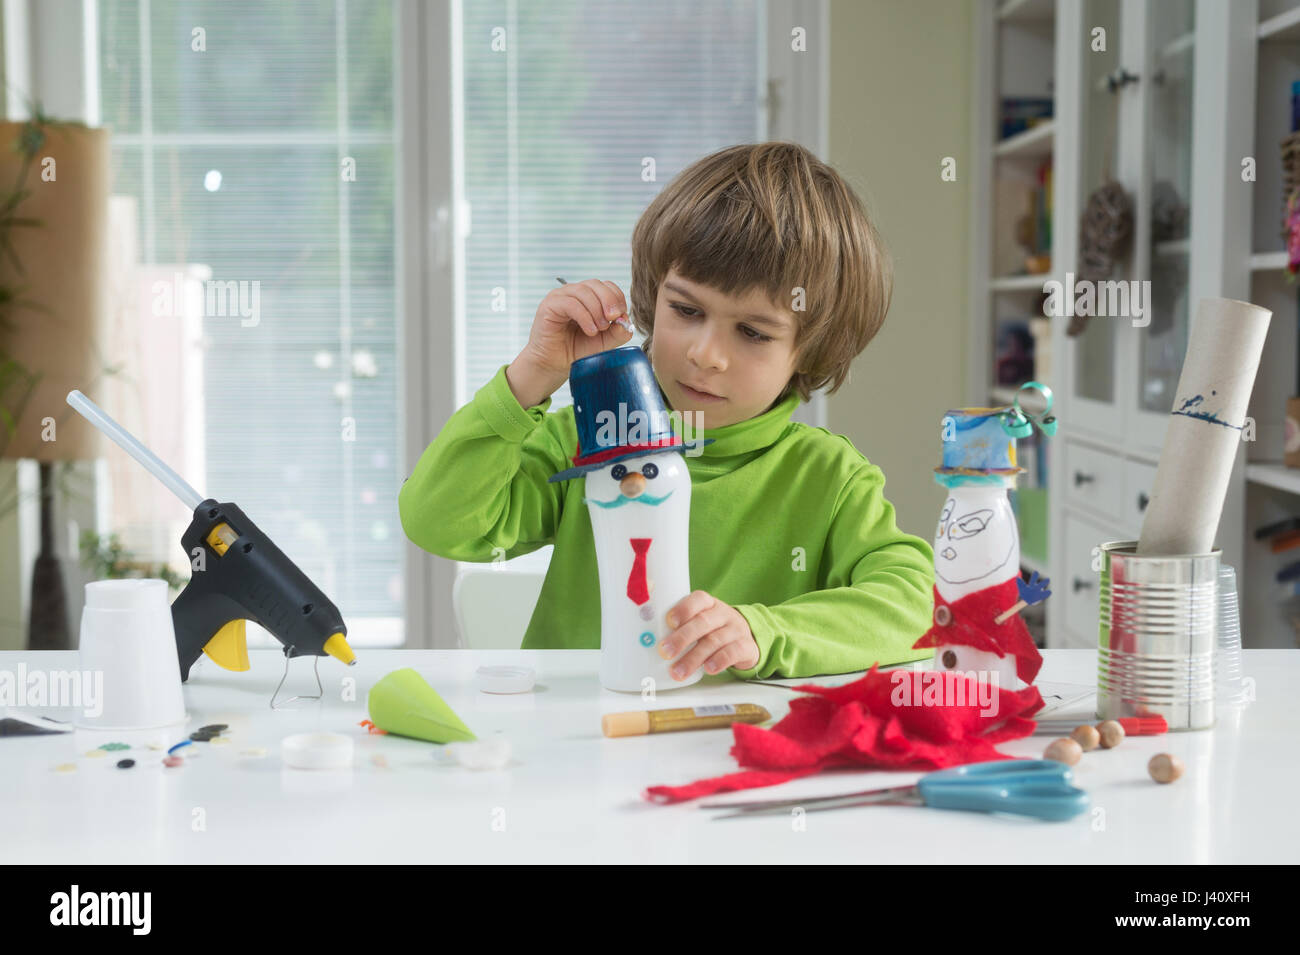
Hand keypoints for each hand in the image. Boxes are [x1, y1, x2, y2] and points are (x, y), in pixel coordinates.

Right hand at [512, 279, 634, 399]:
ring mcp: (560, 297)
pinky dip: (585, 317)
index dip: (616, 297)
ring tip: (599, 329)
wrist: (554, 364)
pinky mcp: (549, 305)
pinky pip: (571, 303)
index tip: (620, 316)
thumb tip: (626, 319)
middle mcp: (573, 293)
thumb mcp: (604, 341)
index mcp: (587, 297)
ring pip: (583, 292)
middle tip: (613, 319)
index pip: (606, 286)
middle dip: (609, 300)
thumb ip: (618, 331)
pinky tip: (590, 330)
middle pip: (595, 284)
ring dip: (596, 310)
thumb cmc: (576, 350)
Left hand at [658, 590, 759, 679]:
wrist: (746, 639)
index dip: (683, 609)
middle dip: (682, 638)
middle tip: (665, 652)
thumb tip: (647, 639)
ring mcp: (736, 630)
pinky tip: (708, 669)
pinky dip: (719, 661)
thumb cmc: (714, 630)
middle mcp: (723, 614)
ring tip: (679, 671)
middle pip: (703, 622)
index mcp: (709, 604)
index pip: (698, 599)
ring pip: (714, 641)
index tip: (669, 621)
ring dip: (694, 658)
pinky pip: (733, 652)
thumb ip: (679, 627)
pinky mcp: (746, 647)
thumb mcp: (699, 622)